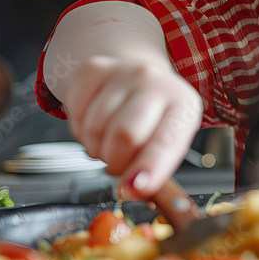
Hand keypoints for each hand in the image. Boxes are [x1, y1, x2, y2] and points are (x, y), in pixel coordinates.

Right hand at [60, 55, 202, 197]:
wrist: (136, 79)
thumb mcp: (168, 142)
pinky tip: (96, 125)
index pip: (166, 140)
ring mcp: (122, 72)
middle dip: (116, 161)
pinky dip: (80, 132)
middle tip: (118, 164)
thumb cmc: (155, 118)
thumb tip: (132, 190)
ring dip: (97, 148)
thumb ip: (155, 168)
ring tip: (110, 141)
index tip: (134, 189)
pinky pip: (75, 115)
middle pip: (125, 134)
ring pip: (95, 128)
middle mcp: (155, 82)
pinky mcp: (92, 70)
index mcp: (183, 103)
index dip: (149, 167)